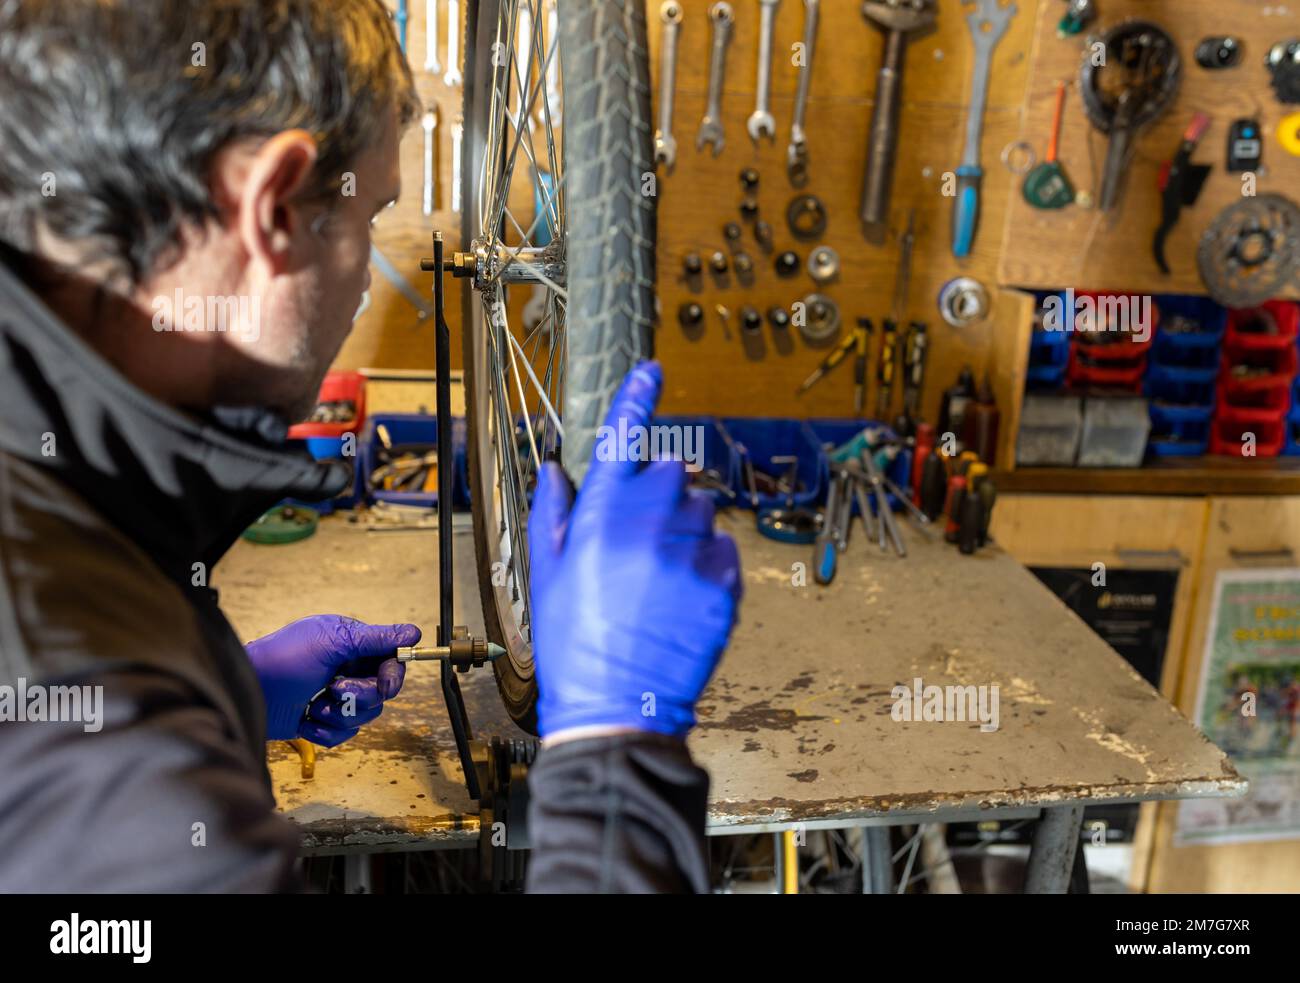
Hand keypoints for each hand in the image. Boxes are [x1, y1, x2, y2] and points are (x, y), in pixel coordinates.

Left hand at [246, 615, 418, 745]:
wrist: (246, 693)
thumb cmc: (283, 660)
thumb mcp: (331, 641)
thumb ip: (374, 638)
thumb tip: (413, 632)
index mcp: (352, 646)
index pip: (391, 662)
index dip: (392, 674)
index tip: (384, 683)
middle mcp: (347, 670)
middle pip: (380, 693)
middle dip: (358, 696)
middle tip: (334, 689)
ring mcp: (334, 698)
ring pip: (364, 717)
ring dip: (338, 714)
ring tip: (313, 705)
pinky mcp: (321, 721)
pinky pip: (343, 735)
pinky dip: (325, 731)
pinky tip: (305, 720)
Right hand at [528, 361, 741, 740]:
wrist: (619, 705)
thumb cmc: (573, 641)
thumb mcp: (546, 574)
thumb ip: (552, 513)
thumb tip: (556, 468)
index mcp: (600, 518)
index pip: (624, 437)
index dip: (638, 397)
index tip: (652, 370)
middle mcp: (649, 525)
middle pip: (670, 471)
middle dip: (659, 490)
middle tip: (642, 531)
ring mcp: (691, 554)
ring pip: (702, 508)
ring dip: (686, 525)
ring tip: (661, 571)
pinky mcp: (725, 584)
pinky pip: (725, 548)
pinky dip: (709, 560)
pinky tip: (683, 592)